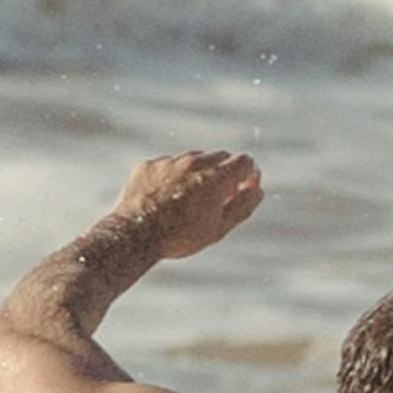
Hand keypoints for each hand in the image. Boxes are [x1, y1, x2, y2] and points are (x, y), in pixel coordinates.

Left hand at [107, 148, 261, 259]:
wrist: (135, 235)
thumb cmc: (180, 236)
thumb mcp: (219, 228)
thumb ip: (243, 206)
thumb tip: (258, 190)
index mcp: (216, 177)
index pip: (244, 160)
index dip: (248, 174)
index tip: (243, 187)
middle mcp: (194, 162)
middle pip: (219, 156)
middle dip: (223, 172)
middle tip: (217, 197)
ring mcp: (169, 161)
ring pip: (193, 159)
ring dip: (197, 173)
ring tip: (188, 200)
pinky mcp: (149, 165)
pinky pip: (167, 165)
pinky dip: (172, 176)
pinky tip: (166, 198)